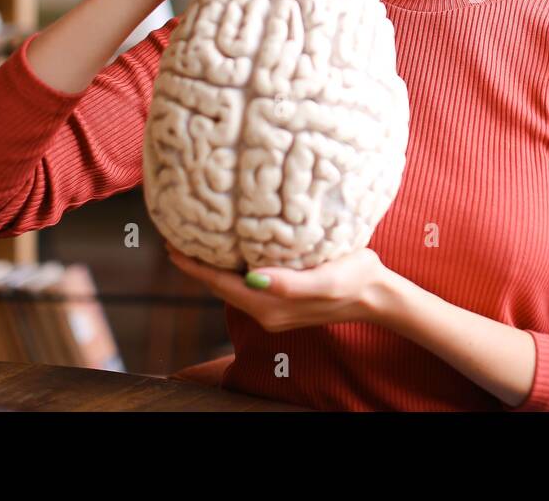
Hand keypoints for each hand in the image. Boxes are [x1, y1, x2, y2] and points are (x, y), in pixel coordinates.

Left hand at [164, 243, 393, 331]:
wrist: (376, 295)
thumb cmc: (355, 279)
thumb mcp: (325, 279)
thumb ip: (289, 283)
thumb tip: (252, 277)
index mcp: (270, 305)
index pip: (219, 285)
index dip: (194, 266)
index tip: (172, 245)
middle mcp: (266, 311)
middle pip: (220, 286)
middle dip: (198, 264)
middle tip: (178, 236)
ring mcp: (274, 309)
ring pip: (232, 287)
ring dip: (214, 266)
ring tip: (199, 240)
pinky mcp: (283, 302)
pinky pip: (246, 286)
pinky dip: (232, 269)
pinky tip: (232, 251)